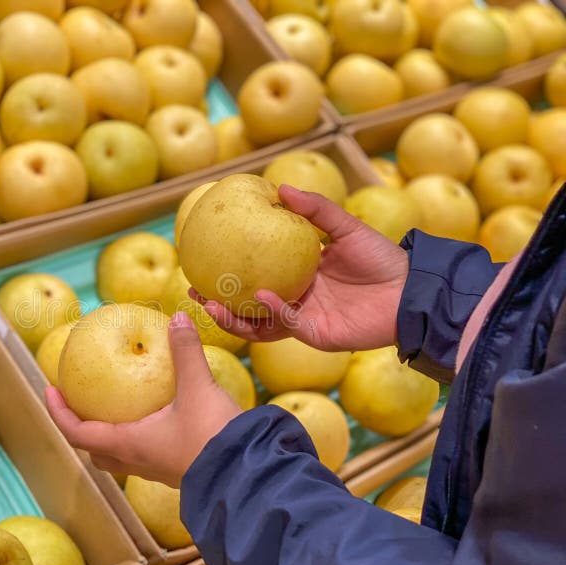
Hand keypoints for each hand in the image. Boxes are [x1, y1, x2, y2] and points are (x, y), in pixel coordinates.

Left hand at [45, 312, 241, 488]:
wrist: (247, 475)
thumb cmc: (212, 436)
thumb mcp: (198, 387)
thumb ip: (185, 352)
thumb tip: (177, 319)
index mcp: (128, 444)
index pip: (77, 432)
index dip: (58, 412)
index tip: (50, 389)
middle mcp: (137, 460)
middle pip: (96, 449)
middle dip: (83, 427)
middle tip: (81, 402)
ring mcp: (158, 469)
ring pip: (122, 455)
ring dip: (112, 433)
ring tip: (117, 406)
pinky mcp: (178, 469)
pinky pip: (148, 452)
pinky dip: (141, 434)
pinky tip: (159, 413)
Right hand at [191, 185, 409, 351]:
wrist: (410, 289)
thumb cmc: (382, 259)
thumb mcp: (345, 227)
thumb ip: (315, 210)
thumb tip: (280, 188)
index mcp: (298, 277)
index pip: (256, 278)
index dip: (230, 274)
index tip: (206, 261)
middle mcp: (295, 300)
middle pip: (248, 307)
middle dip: (219, 304)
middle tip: (196, 290)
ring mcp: (304, 320)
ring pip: (258, 325)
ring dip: (234, 318)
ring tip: (212, 303)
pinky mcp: (316, 335)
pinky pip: (287, 324)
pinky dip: (273, 311)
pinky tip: (264, 295)